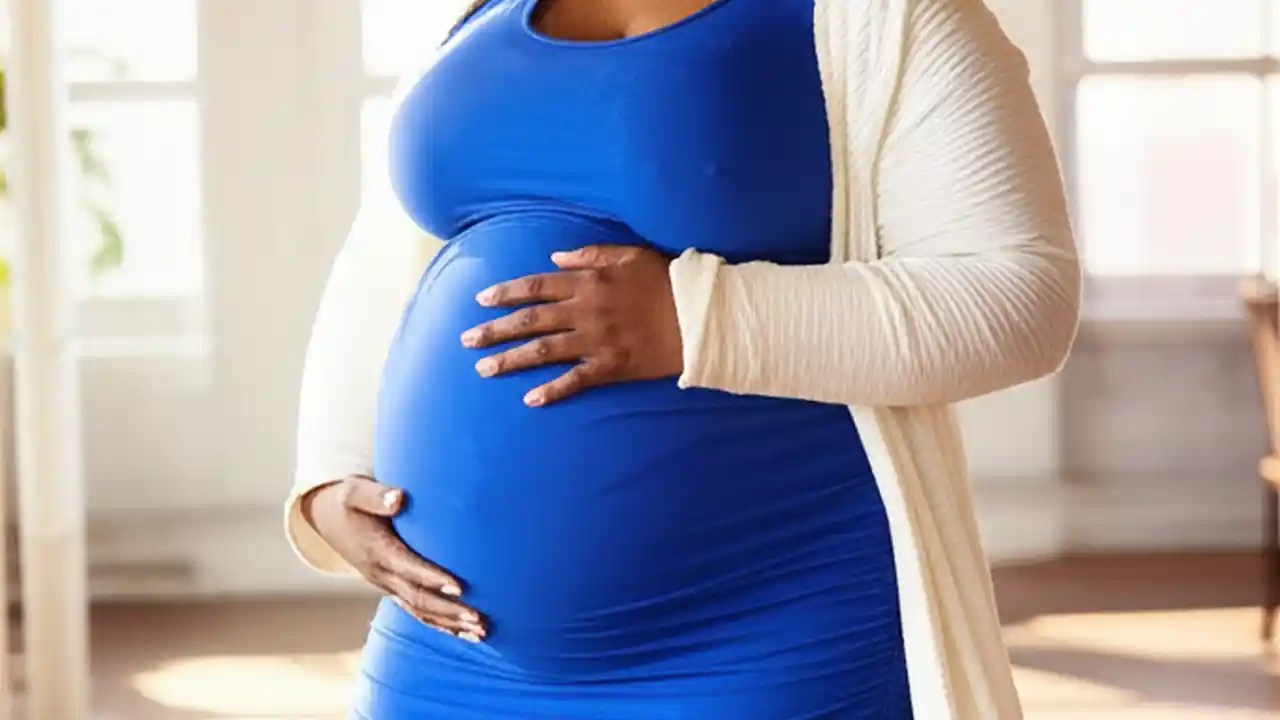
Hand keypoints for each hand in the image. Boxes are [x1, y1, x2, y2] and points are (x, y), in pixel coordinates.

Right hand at [303, 475, 486, 641]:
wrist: (326, 518)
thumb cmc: (348, 501)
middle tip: (479, 619)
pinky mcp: (391, 588)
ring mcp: (386, 585)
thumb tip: (399, 498)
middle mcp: (381, 574)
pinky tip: (464, 634)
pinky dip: (440, 625)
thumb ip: (377, 496)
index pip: (407, 568)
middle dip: (449, 611)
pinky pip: (416, 612)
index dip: (433, 578)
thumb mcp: (355, 492)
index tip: (460, 587)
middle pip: (418, 598)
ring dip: (450, 625)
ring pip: (419, 612)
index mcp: (376, 550)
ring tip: (481, 633)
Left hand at [461, 244, 682, 405]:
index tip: (480, 300)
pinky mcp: (611, 367)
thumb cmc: (666, 280)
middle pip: (530, 320)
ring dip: (510, 360)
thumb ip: (590, 254)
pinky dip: (553, 390)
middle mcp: (585, 311)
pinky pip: (576, 380)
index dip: (506, 293)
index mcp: (588, 281)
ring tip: (483, 369)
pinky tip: (530, 399)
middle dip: (494, 329)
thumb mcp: (629, 254)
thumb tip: (555, 256)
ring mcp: (596, 341)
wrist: (699, 315)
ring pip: (543, 351)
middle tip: (466, 340)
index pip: (536, 286)